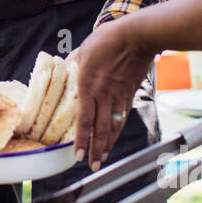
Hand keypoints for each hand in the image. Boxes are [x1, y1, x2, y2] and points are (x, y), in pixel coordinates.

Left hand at [71, 16, 154, 169]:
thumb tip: (65, 70)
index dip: (81, 140)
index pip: (83, 120)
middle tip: (92, 166)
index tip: (78, 156)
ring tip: (102, 158)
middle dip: (95, 150)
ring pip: (113, 127)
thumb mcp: (82, 50)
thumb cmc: (107, 40)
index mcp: (87, 86)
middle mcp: (103, 96)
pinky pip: (122, 117)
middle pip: (99, 130)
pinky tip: (114, 138)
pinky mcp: (129, 93)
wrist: (136, 36)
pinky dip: (118, 130)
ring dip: (107, 144)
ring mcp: (118, 96)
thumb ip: (73, 64)